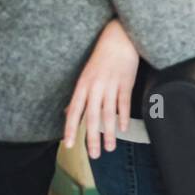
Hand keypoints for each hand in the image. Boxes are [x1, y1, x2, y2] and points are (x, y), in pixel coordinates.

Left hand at [63, 19, 138, 158]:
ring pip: (108, 114)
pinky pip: (123, 103)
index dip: (70, 129)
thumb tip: (68, 113)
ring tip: (110, 148)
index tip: (68, 145)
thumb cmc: (101, 57)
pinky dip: (122, 117)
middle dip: (92, 138)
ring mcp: (111, 85)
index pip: (74, 112)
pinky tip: (122, 129)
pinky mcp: (126, 83)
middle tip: (94, 155)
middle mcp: (95, 87)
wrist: (120, 39)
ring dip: (109, 133)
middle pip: (91, 117)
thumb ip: (78, 96)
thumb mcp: (85, 76)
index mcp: (82, 86)